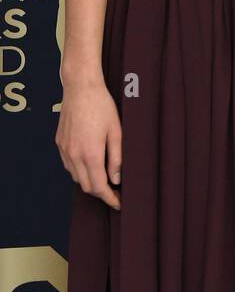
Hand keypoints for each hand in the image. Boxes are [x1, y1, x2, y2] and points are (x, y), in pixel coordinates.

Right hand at [56, 77, 121, 209]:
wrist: (80, 88)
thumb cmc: (102, 106)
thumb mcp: (116, 132)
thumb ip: (116, 158)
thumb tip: (116, 179)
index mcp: (90, 154)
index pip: (98, 187)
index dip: (109, 198)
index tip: (118, 203)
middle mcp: (74, 155)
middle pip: (86, 186)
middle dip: (101, 192)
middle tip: (115, 191)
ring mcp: (64, 150)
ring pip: (76, 177)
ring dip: (89, 181)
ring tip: (104, 177)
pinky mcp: (59, 143)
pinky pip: (68, 165)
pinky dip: (79, 170)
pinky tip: (89, 164)